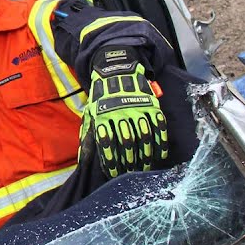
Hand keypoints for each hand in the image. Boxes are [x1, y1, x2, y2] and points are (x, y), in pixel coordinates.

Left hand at [80, 46, 167, 178]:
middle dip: (130, 161)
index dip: (111, 160)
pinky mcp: (151, 104)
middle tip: (131, 174)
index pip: (107, 142)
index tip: (115, 173)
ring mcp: (137, 107)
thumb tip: (83, 160)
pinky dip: (161, 141)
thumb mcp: (90, 113)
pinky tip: (161, 154)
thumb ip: (87, 135)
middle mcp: (120, 112)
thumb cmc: (101, 97)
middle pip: (127, 142)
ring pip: (144, 136)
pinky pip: (158, 126)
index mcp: (103, 115)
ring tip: (146, 168)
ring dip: (146, 155)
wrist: (117, 71)